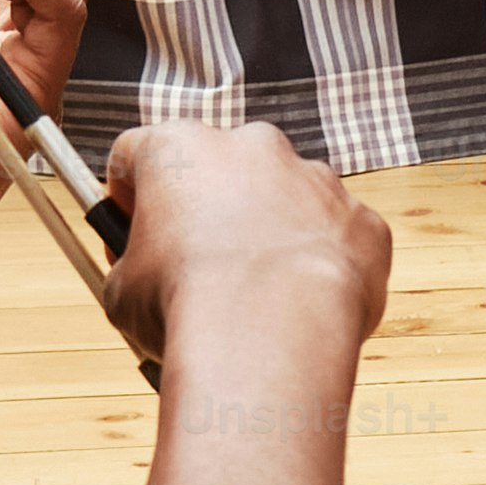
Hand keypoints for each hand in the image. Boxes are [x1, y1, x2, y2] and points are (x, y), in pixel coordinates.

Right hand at [98, 120, 394, 368]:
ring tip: (259, 299)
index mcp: (179, 147)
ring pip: (289, 202)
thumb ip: (134, 266)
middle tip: (200, 270)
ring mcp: (318, 180)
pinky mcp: (363, 222)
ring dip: (273, 238)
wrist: (267, 337)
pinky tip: (303, 312)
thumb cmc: (181, 308)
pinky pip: (338, 242)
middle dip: (212, 212)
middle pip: (223, 171)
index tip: (131, 238)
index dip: (130, 198)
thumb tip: (143, 278)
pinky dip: (323, 270)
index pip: (140, 155)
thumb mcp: (121, 292)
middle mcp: (254, 147)